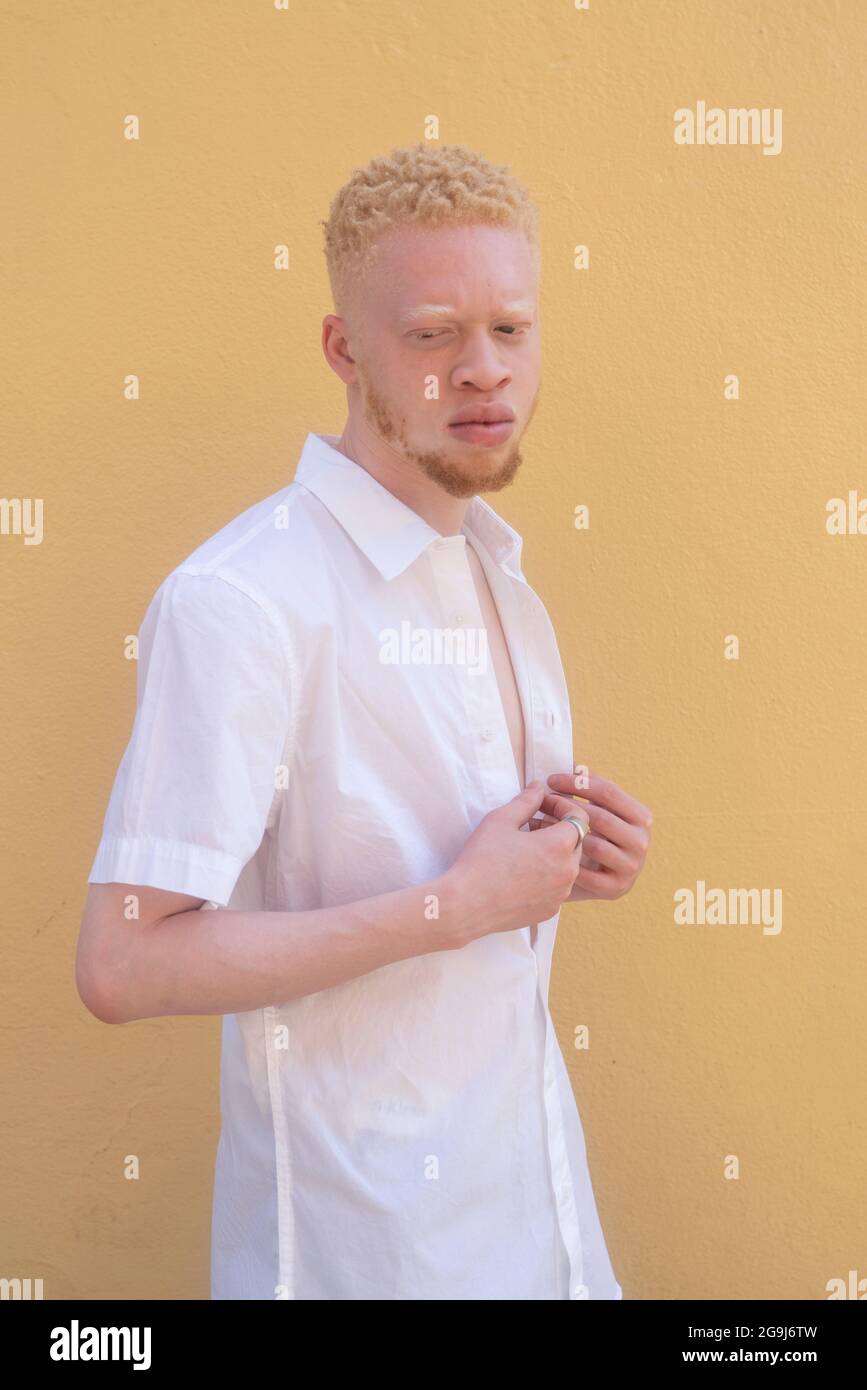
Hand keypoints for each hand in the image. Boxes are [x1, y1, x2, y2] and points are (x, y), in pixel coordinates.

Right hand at [445, 782, 590, 943]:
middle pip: (576, 841)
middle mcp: (568, 871)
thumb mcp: (501, 820)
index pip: (579, 816)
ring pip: (567, 865)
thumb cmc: (481, 860)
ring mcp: (560, 894)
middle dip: (559, 828)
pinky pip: (557, 887)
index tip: (542, 804)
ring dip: (553, 853)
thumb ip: (526, 800)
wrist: (466, 905)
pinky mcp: (550, 910)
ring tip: (525, 849)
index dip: (562, 805)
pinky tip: (522, 873)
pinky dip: (547, 876)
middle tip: (531, 824)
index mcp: (559, 845)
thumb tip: (538, 788)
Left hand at [531, 770, 652, 902]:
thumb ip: (589, 787)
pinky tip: (548, 853)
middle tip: (541, 803)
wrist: (595, 880)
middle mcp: (642, 841)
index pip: (608, 791)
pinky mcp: (617, 889)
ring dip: (563, 834)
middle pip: (600, 817)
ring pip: (593, 844)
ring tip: (541, 826)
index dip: (577, 783)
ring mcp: (632, 867)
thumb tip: (574, 763)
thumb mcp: (597, 809)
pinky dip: (566, 862)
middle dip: (567, 807)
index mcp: (641, 817)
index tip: (551, 779)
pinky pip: (587, 873)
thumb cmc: (593, 836)